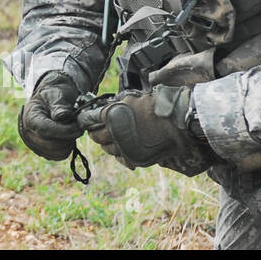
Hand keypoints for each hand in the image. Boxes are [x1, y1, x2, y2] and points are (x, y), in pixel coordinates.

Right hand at [18, 71, 83, 160]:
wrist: (54, 98)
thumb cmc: (56, 94)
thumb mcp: (58, 94)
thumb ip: (59, 104)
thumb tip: (62, 116)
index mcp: (30, 116)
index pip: (45, 130)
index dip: (64, 131)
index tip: (79, 127)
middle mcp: (28, 132)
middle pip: (50, 145)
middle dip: (68, 137)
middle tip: (78, 127)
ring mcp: (34, 143)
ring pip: (56, 153)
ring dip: (68, 143)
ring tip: (72, 130)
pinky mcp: (42, 150)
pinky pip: (57, 156)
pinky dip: (66, 148)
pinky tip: (69, 137)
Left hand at [75, 85, 214, 175]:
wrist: (176, 121)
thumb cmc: (154, 106)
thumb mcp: (129, 100)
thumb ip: (113, 107)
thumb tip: (101, 111)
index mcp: (110, 116)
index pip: (88, 120)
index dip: (85, 120)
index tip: (84, 120)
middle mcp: (113, 134)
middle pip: (95, 136)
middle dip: (94, 132)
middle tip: (95, 130)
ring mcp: (124, 148)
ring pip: (107, 148)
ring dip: (107, 143)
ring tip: (111, 139)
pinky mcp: (135, 159)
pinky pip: (120, 158)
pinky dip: (119, 153)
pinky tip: (122, 148)